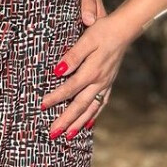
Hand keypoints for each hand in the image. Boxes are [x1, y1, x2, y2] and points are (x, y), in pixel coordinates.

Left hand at [40, 0, 127, 139]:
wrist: (124, 30)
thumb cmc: (103, 31)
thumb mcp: (87, 39)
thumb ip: (73, 56)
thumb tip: (58, 70)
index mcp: (92, 71)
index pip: (70, 89)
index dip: (55, 98)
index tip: (42, 106)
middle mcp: (99, 82)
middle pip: (80, 105)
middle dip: (66, 120)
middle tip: (52, 133)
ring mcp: (106, 84)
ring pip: (91, 108)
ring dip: (79, 123)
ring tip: (68, 136)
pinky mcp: (109, 83)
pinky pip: (101, 103)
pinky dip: (94, 114)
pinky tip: (89, 122)